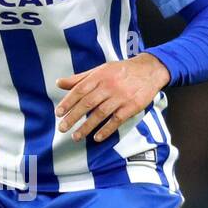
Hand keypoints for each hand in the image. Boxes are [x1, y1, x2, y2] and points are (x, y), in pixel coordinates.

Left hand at [55, 53, 170, 142]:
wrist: (149, 70)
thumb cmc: (121, 71)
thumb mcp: (100, 70)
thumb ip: (79, 78)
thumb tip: (59, 83)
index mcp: (99, 76)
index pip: (80, 90)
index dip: (68, 102)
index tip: (58, 113)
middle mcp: (109, 86)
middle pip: (88, 103)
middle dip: (73, 117)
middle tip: (62, 128)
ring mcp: (121, 97)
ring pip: (100, 114)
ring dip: (87, 127)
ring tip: (76, 137)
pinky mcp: (131, 107)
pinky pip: (117, 120)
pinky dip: (106, 130)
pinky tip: (97, 138)